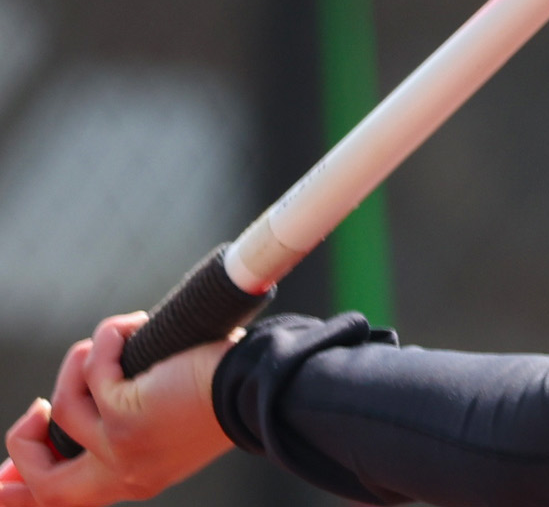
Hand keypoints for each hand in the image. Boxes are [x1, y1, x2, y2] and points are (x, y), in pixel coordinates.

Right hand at [0, 314, 237, 505]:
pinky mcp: (126, 415)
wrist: (258, 386)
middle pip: (44, 484)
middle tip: (35, 410)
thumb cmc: (224, 393)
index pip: (61, 502)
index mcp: (132, 481)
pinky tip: (134, 326)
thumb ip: (119, 431)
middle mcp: (123, 474)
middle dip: (22, 447)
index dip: (19, 493)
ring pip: (63, 409)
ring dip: (79, 365)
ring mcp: (120, 448)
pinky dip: (106, 339)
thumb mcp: (165, 428)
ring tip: (114, 340)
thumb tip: (71, 413)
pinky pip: (93, 371)